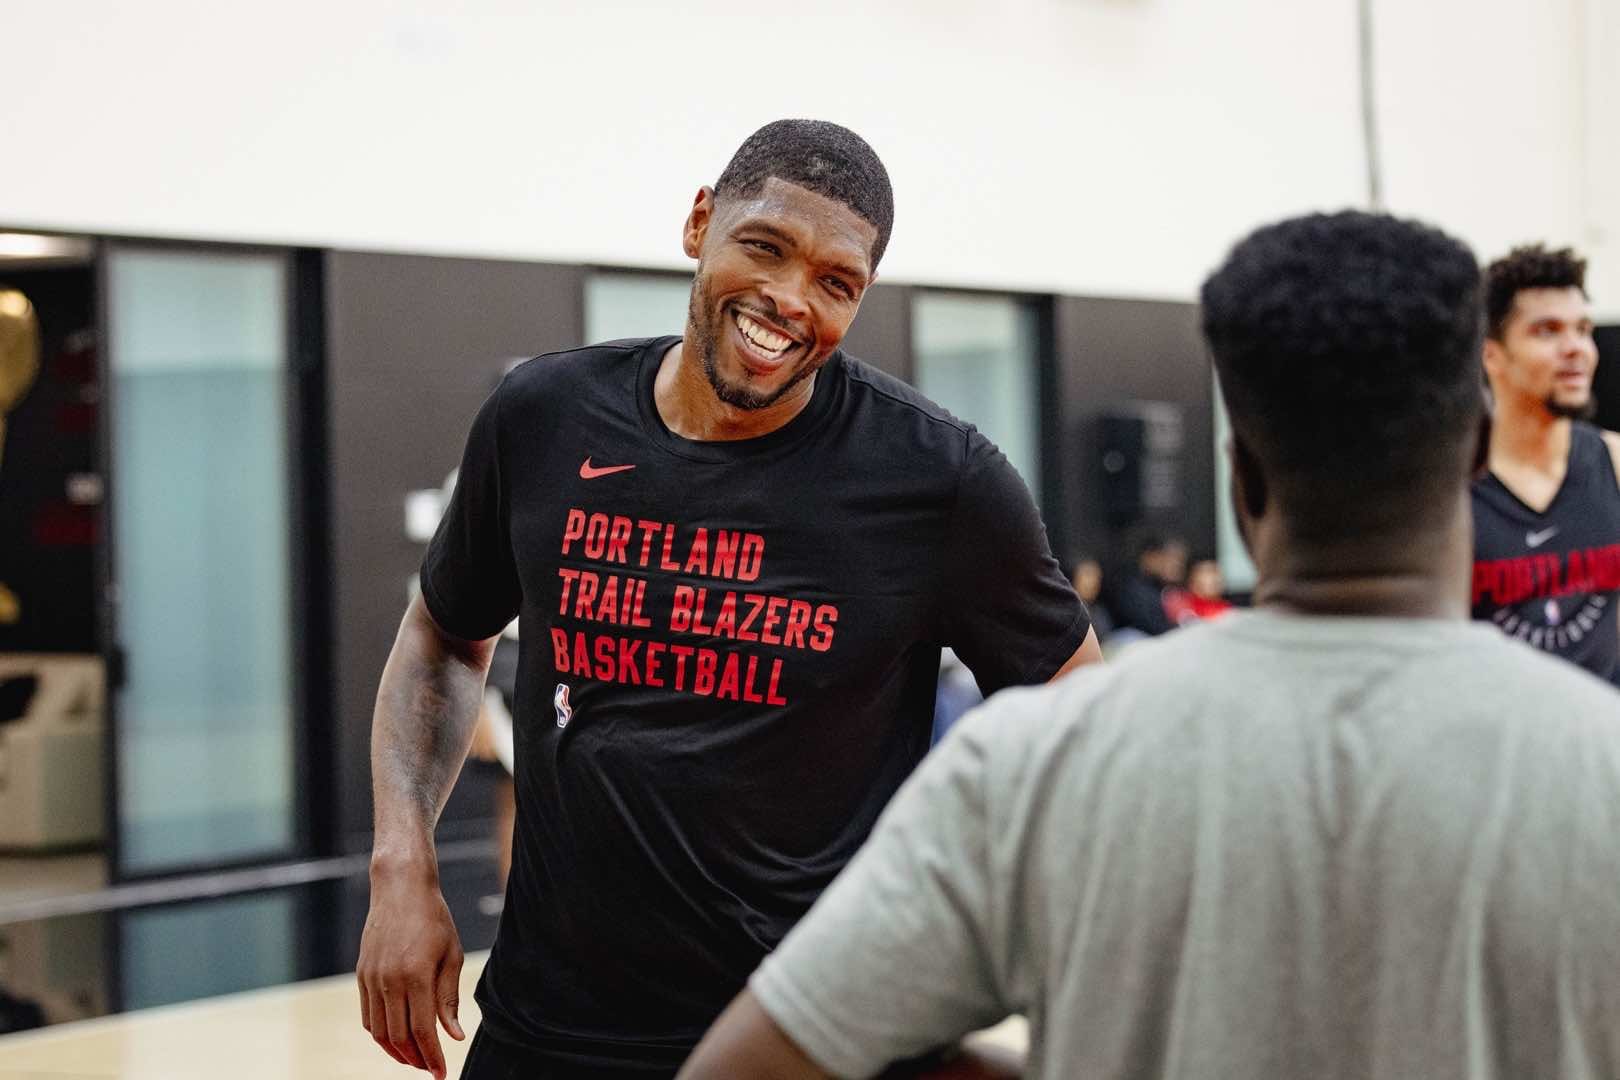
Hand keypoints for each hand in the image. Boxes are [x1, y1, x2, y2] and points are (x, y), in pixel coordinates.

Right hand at [357, 865, 466, 1078]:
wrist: (400, 889)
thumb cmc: (434, 920)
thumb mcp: (451, 955)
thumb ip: (449, 999)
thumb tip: (454, 1036)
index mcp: (415, 975)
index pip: (422, 1030)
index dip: (432, 1056)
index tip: (441, 1073)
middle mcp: (388, 980)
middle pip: (399, 1036)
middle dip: (415, 1059)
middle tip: (430, 1067)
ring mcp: (371, 979)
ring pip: (379, 1031)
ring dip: (396, 1051)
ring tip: (414, 1058)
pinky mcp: (361, 975)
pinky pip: (368, 1016)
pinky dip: (381, 1034)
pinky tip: (396, 1038)